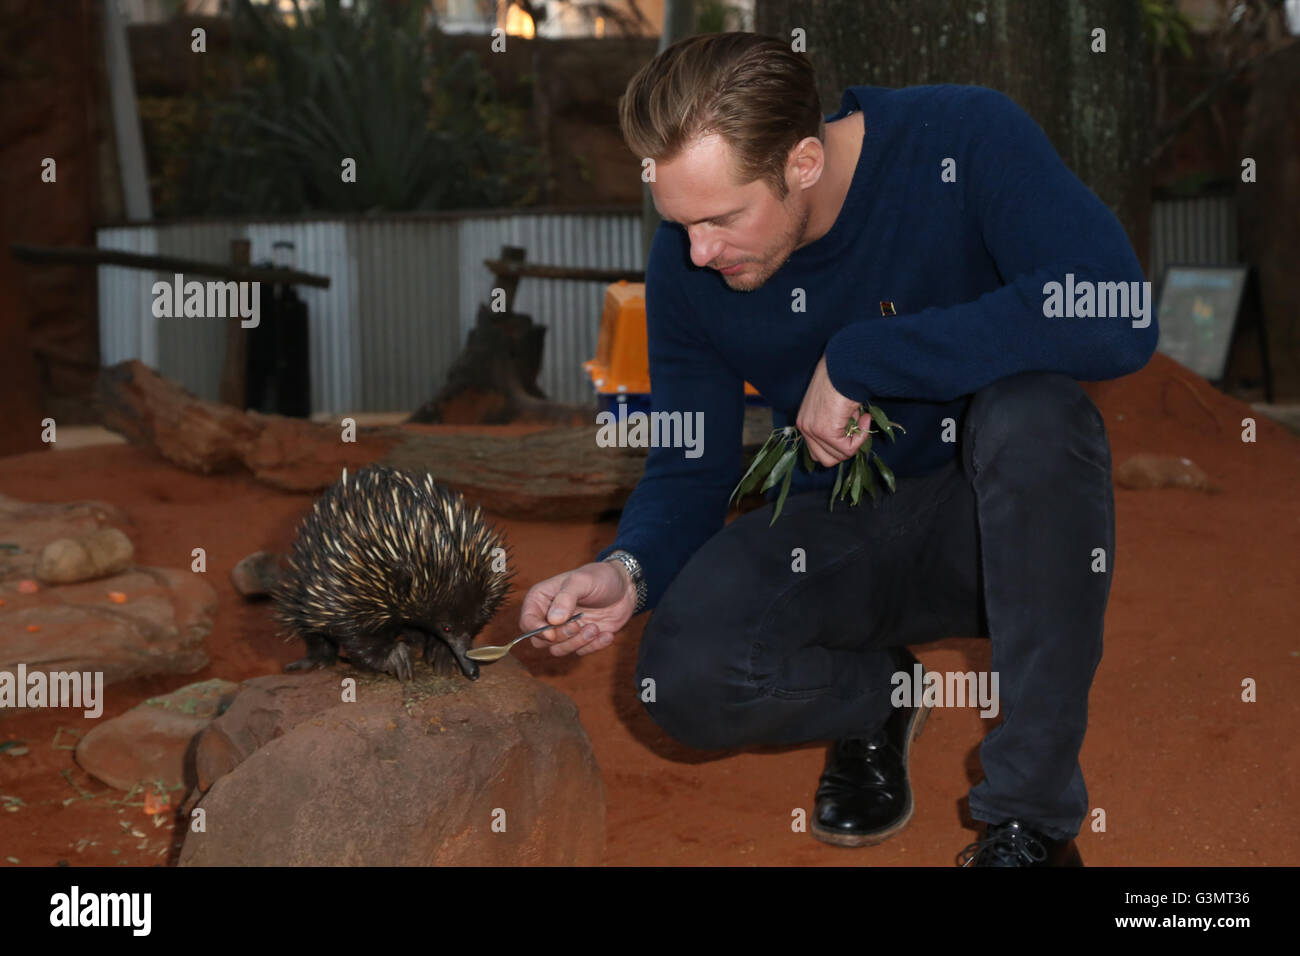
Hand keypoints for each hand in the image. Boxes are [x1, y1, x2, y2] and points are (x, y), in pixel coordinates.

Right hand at [518, 561, 635, 656]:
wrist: (625, 587)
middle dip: (561, 636)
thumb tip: (553, 621)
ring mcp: (565, 629)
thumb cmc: (600, 577)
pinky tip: (607, 634)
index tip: (551, 633)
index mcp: (542, 598)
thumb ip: (566, 598)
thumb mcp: (582, 581)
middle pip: (541, 640)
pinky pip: (580, 652)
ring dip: (577, 643)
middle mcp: (550, 616)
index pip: (527, 621)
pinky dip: (593, 646)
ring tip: (595, 628)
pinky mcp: (581, 639)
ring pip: (558, 650)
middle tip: (579, 624)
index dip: (536, 630)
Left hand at [796, 354, 870, 466]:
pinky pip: (847, 449)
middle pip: (825, 460)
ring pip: (838, 456)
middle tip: (857, 431)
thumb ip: (836, 423)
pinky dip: (861, 438)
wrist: (845, 366)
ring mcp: (813, 430)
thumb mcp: (834, 405)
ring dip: (856, 441)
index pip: (817, 452)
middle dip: (845, 450)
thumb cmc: (842, 378)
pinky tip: (864, 418)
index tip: (852, 430)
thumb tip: (849, 436)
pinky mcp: (825, 431)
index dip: (838, 447)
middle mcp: (804, 427)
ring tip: (862, 419)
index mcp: (804, 421)